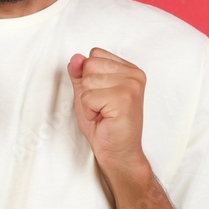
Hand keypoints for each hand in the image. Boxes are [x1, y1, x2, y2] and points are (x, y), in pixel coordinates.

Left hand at [67, 48, 147, 174]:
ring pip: (87, 80)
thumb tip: (75, 58)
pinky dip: (89, 111)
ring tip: (103, 113)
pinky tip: (103, 119)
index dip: (89, 76)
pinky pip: (88, 97)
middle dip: (87, 89)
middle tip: (102, 107)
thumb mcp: (86, 93)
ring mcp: (131, 85)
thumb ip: (80, 73)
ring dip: (88, 102)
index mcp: (128, 69)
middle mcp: (134, 74)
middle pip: (89, 64)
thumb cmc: (105, 125)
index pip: (94, 54)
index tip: (102, 95)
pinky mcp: (124, 99)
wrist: (118, 154)